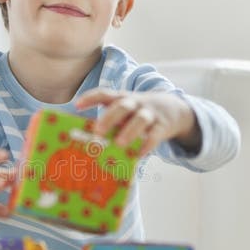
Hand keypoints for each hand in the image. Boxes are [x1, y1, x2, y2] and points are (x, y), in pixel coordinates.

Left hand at [76, 89, 200, 156]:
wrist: (173, 108)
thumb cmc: (138, 114)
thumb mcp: (125, 113)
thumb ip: (110, 123)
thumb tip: (87, 143)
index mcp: (122, 99)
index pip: (104, 94)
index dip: (90, 98)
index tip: (77, 105)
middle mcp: (135, 104)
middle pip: (123, 106)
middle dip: (109, 117)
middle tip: (97, 132)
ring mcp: (150, 114)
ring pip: (140, 119)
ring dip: (129, 131)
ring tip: (119, 144)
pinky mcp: (163, 126)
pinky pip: (156, 134)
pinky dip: (147, 144)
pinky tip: (139, 154)